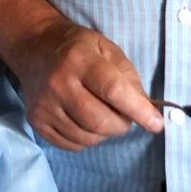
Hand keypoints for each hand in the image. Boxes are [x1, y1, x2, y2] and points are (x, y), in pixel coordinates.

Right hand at [11, 20, 164, 150]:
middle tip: (124, 115)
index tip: (156, 123)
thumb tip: (145, 109)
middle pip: (100, 121)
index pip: (113, 90)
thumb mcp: (107, 49)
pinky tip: (84, 120)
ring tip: (102, 114)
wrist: (34, 47)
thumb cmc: (77, 48)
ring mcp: (45, 104)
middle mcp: (59, 82)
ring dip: (105, 133)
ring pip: (87, 137)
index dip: (138, 110)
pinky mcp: (36, 120)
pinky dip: (86, 139)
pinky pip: (71, 145)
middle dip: (122, 125)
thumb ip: (128, 77)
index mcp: (80, 59)